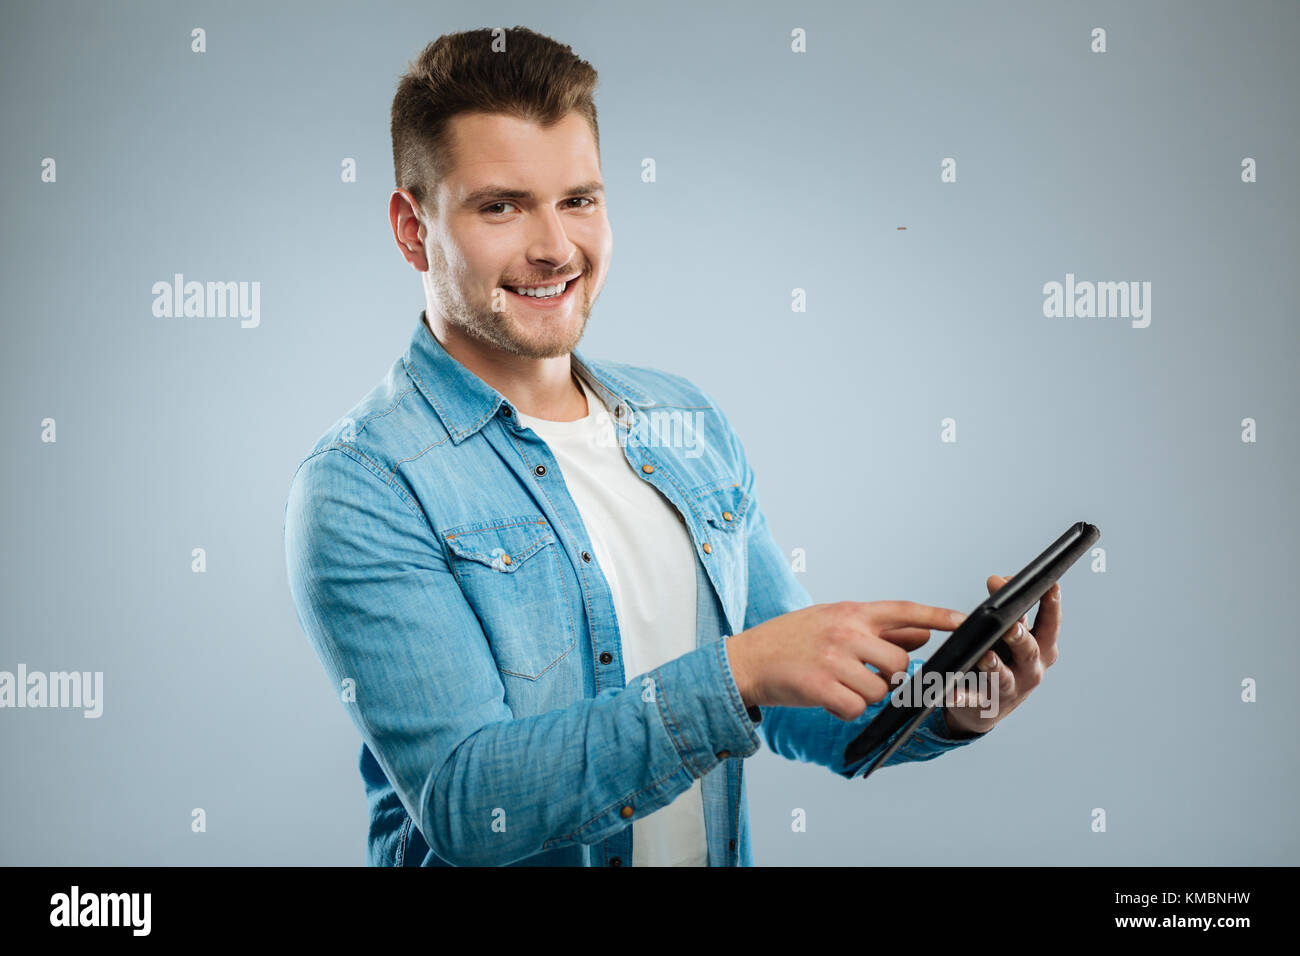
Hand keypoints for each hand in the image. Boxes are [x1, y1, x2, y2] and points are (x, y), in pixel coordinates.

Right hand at [726, 600, 965, 721]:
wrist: (745, 659)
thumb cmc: (792, 640)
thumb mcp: (833, 621)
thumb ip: (877, 628)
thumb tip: (922, 633)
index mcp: (850, 611)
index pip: (904, 610)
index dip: (938, 615)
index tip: (966, 620)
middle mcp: (844, 631)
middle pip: (898, 663)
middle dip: (890, 678)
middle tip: (865, 677)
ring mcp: (832, 658)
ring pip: (879, 690)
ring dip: (865, 697)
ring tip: (839, 686)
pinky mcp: (819, 686)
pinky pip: (855, 709)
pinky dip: (845, 711)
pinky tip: (828, 699)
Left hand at [941, 575, 1061, 736]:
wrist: (993, 706)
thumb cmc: (1005, 657)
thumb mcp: (1012, 634)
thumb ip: (1009, 608)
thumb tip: (999, 579)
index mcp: (1042, 649)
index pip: (1050, 624)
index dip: (1051, 605)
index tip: (1049, 586)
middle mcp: (1031, 669)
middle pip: (1028, 651)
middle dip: (1020, 637)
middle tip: (1011, 627)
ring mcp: (1009, 688)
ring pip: (1003, 677)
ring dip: (994, 666)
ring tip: (984, 657)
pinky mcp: (984, 703)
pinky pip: (972, 699)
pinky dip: (962, 696)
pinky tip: (952, 692)